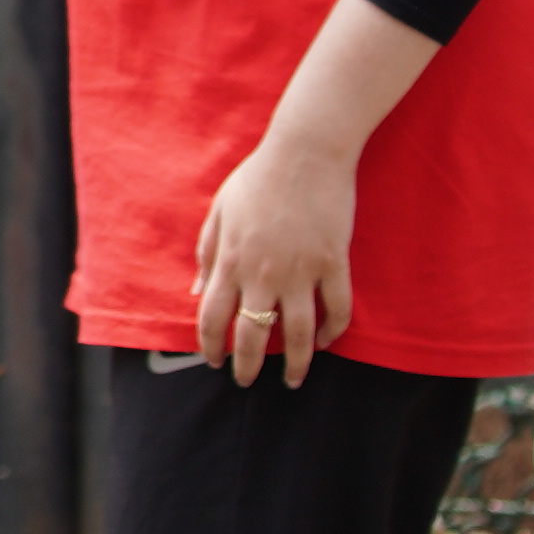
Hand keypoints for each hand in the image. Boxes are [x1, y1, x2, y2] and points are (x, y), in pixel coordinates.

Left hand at [191, 129, 358, 383]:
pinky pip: (337, 309)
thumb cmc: (258, 178)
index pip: (213, 317)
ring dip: (296, 363)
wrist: (305, 152)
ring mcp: (301, 270)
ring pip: (299, 333)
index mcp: (231, 260)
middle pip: (253, 335)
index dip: (211, 345)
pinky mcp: (333, 263)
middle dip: (248, 366)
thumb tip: (196, 292)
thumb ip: (207, 254)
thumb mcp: (220, 212)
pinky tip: (326, 342)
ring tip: (294, 379)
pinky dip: (333, 331)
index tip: (214, 360)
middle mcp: (263, 273)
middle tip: (247, 381)